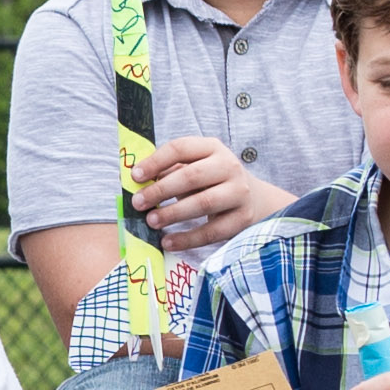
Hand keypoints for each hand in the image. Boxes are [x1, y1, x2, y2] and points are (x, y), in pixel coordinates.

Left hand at [134, 135, 287, 254]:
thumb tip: (136, 184)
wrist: (254, 198)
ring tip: (152, 221)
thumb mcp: (194, 167)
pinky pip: (212, 231)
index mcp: (212, 148)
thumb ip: (168, 172)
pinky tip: (168, 241)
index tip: (135, 176)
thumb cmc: (212, 181)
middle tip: (138, 203)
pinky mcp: (243, 218)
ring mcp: (239, 192)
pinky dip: (188, 238)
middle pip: (191, 176)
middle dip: (161, 190)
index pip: (181, 148)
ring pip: (203, 203)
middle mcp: (229, 166)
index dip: (156, 162)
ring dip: (173, 213)